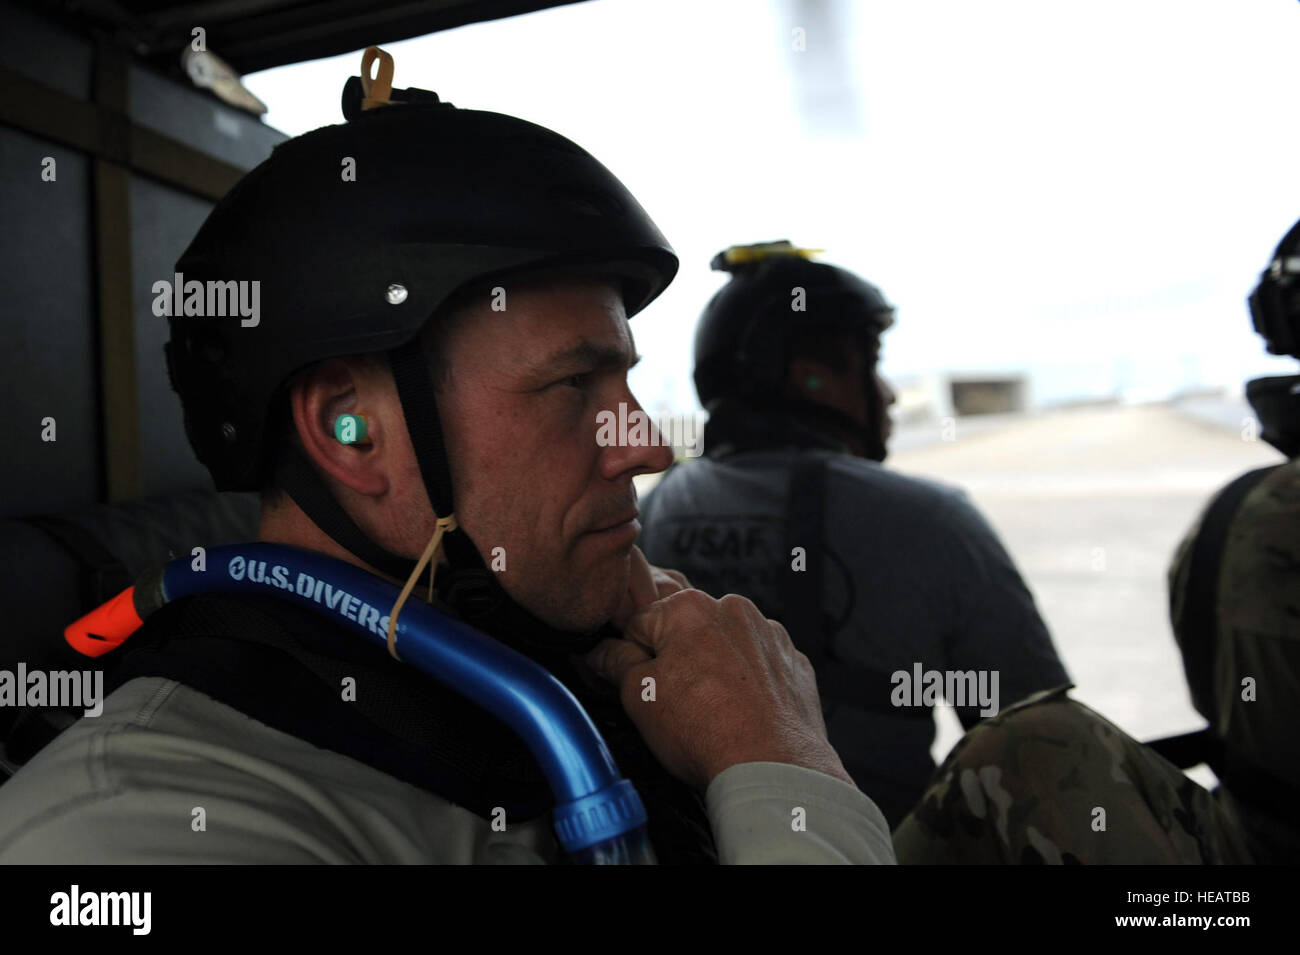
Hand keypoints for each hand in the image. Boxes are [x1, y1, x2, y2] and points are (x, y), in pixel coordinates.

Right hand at [588, 550, 852, 790]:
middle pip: (686, 631)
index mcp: (689, 608)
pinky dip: (748, 684)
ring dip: (713, 670)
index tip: (632, 683)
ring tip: (711, 713)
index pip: (639, 623)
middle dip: (675, 661)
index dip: (629, 658)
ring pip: (725, 647)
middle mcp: (734, 611)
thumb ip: (614, 663)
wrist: (772, 771)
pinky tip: (740, 713)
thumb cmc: (707, 734)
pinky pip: (759, 666)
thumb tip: (602, 652)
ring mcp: (769, 636)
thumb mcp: (639, 697)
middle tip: (675, 704)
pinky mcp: (793, 663)